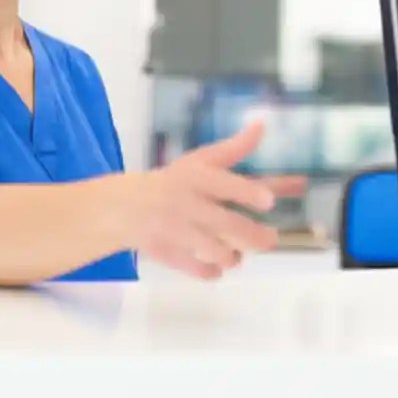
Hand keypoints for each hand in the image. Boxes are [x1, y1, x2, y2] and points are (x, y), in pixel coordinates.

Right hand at [119, 120, 306, 279]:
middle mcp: (186, 202)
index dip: (247, 192)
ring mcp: (175, 230)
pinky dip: (211, 272)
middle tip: (271, 239)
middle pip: (226, 223)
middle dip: (253, 235)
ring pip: (213, 249)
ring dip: (233, 255)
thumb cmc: (175, 180)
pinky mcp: (166, 253)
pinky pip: (195, 268)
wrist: (125, 207)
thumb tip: (262, 125)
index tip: (270, 201)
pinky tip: (219, 268)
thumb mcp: (201, 160)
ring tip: (240, 254)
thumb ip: (235, 149)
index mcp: (197, 177)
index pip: (224, 184)